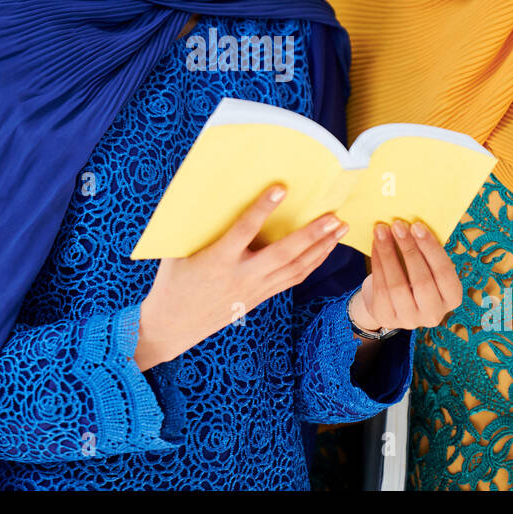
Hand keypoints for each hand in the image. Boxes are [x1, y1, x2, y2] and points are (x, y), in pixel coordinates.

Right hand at [134, 185, 347, 368]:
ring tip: (339, 229)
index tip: (281, 188)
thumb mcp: (178, 250)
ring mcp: (253, 289)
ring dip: (320, 248)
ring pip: (295, 269)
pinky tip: (324, 251)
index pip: (244, 230)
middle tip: (334, 217)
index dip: (262, 209)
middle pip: (283, 254)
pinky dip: (312, 263)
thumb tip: (207, 189)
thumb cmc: (173, 281)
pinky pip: (292, 279)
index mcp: (217, 259)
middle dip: (311, 235)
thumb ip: (199, 225)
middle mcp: (241, 275)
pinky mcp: (259, 297)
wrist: (173, 325)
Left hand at [352, 219, 462, 331]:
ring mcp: (410, 320)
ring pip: (397, 285)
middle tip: (397, 225)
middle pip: (422, 280)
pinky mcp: (387, 318)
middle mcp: (434, 314)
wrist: (390, 302)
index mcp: (452, 298)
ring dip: (388, 254)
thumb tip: (412, 223)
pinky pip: (381, 288)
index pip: (444, 272)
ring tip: (381, 231)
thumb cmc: (414, 276)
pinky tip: (375, 245)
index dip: (431, 248)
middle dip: (408, 249)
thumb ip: (425, 252)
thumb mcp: (426, 268)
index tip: (417, 225)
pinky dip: (377, 263)